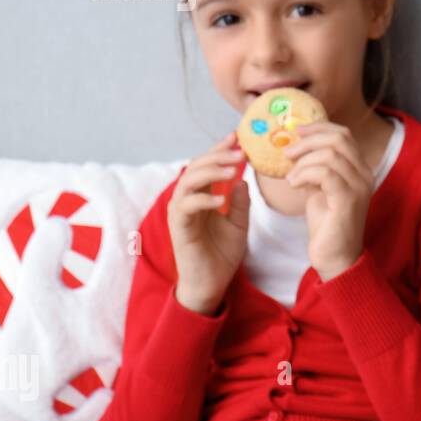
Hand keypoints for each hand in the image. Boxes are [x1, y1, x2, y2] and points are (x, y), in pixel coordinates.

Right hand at [167, 132, 249, 315]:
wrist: (212, 283)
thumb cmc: (222, 254)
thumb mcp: (239, 225)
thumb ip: (241, 203)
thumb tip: (242, 179)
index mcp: (203, 196)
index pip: (208, 166)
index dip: (220, 150)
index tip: (237, 137)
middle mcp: (189, 200)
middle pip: (196, 167)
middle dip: (218, 155)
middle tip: (240, 150)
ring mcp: (181, 212)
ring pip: (188, 182)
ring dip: (210, 172)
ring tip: (233, 168)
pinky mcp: (179, 227)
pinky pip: (187, 206)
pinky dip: (204, 199)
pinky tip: (222, 198)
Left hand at [283, 121, 373, 280]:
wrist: (335, 256)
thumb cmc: (326, 224)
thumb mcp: (320, 188)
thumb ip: (316, 168)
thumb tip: (297, 147)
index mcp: (359, 169)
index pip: (344, 134)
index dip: (319, 127)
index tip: (296, 132)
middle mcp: (365, 174)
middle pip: (338, 139)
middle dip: (308, 141)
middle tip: (288, 153)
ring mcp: (359, 187)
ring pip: (330, 155)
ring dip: (303, 162)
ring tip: (291, 178)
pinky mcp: (348, 200)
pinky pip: (326, 174)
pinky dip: (305, 174)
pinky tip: (295, 185)